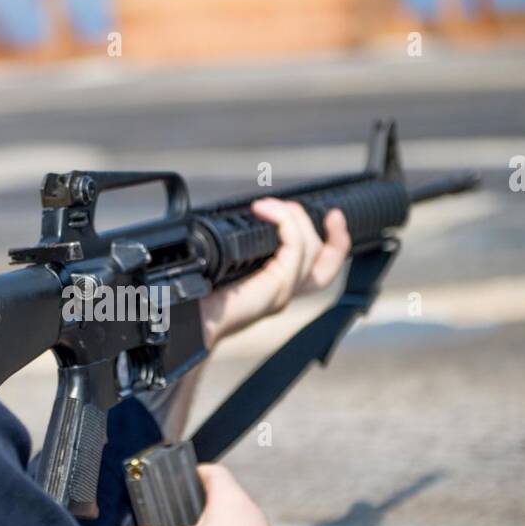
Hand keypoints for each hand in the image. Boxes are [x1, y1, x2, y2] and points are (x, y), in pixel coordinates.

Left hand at [200, 201, 350, 347]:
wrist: (188, 319)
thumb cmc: (197, 294)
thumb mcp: (227, 262)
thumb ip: (244, 245)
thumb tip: (250, 214)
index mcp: (275, 286)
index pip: (319, 269)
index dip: (334, 244)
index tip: (332, 217)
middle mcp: (284, 291)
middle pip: (327, 264)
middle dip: (335, 236)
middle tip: (329, 213)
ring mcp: (283, 292)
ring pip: (313, 252)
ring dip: (295, 219)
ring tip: (271, 206)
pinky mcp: (276, 289)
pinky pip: (295, 250)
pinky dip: (286, 224)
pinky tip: (266, 212)